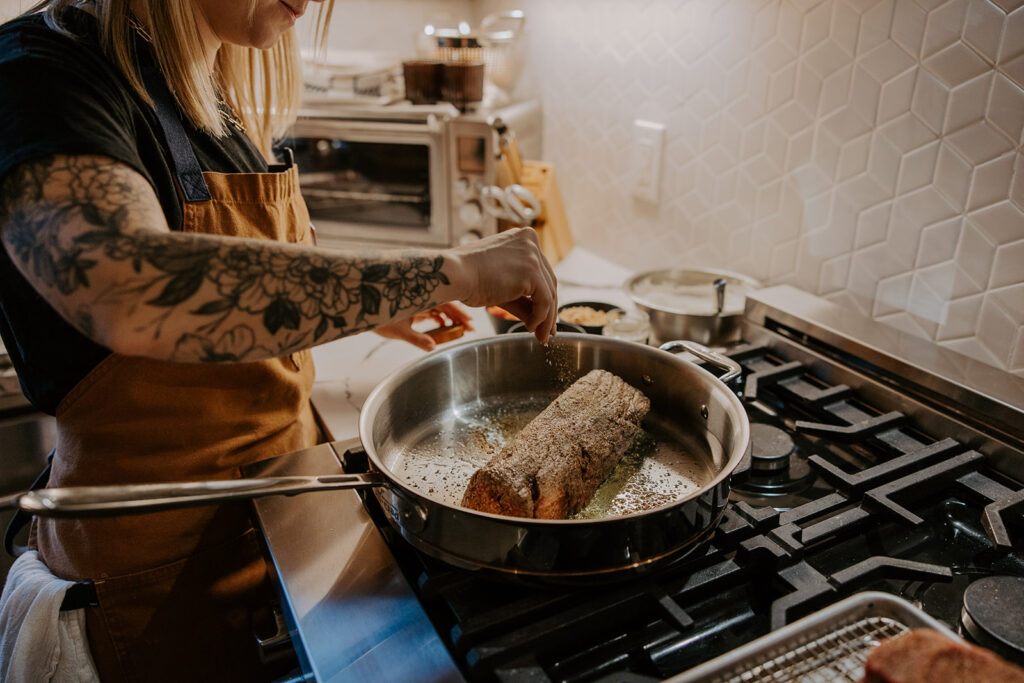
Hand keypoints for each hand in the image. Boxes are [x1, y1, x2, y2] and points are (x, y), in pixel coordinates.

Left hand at [373, 303, 473, 350]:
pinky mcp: (411, 305)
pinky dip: (438, 317)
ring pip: (439, 306)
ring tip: (459, 329)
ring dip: (449, 317)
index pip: (447, 303)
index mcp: (421, 296)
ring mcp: (416, 300)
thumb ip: (417, 339)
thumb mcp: (399, 331)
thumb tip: (432, 346)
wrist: (362, 310)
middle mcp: (421, 295)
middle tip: (469, 328)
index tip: (470, 323)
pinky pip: (430, 309)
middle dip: (458, 316)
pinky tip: (443, 325)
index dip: (460, 313)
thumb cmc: (378, 317)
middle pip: (446, 303)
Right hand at [447, 228, 556, 342]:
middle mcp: (530, 242)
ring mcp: (532, 255)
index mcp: (522, 238)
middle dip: (548, 310)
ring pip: (549, 292)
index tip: (543, 315)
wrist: (455, 274)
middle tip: (546, 331)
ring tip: (540, 335)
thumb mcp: (502, 286)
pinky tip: (530, 327)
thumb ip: (523, 300)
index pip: (541, 271)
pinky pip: (545, 301)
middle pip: (548, 281)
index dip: (543, 295)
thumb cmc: (468, 278)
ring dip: (546, 318)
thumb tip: (539, 320)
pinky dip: (540, 317)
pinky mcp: (532, 272)